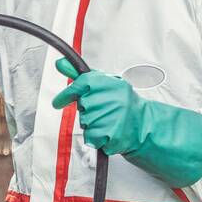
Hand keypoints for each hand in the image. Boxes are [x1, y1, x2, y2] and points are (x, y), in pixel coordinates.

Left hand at [51, 57, 201, 187]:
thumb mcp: (104, 84)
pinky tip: (109, 131)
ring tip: (109, 120)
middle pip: (82, 106)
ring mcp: (110, 116)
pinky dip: (96, 137)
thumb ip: (80, 76)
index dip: (66, 95)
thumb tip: (60, 63)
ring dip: (93, 124)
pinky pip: (90, 137)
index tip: (58, 102)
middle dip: (88, 111)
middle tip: (104, 110)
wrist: (143, 125)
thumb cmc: (122, 103)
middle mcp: (110, 98)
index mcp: (109, 83)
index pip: (81, 84)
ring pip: (85, 122)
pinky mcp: (109, 134)